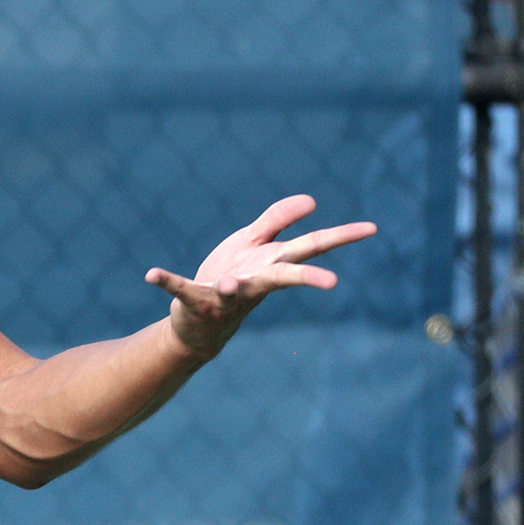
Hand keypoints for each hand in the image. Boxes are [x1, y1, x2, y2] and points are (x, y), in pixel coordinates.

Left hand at [143, 194, 376, 358]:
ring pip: (236, 291)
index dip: (342, 237)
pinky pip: (181, 290)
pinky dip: (167, 281)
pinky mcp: (195, 301)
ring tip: (229, 283)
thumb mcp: (253, 244)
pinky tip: (150, 273)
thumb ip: (278, 221)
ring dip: (233, 286)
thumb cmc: (233, 277)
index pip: (312, 248)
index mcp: (271, 264)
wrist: (200, 324)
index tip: (373, 228)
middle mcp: (255, 282)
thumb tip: (311, 201)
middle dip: (308, 278)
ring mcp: (226, 295)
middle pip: (286, 276)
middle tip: (332, 282)